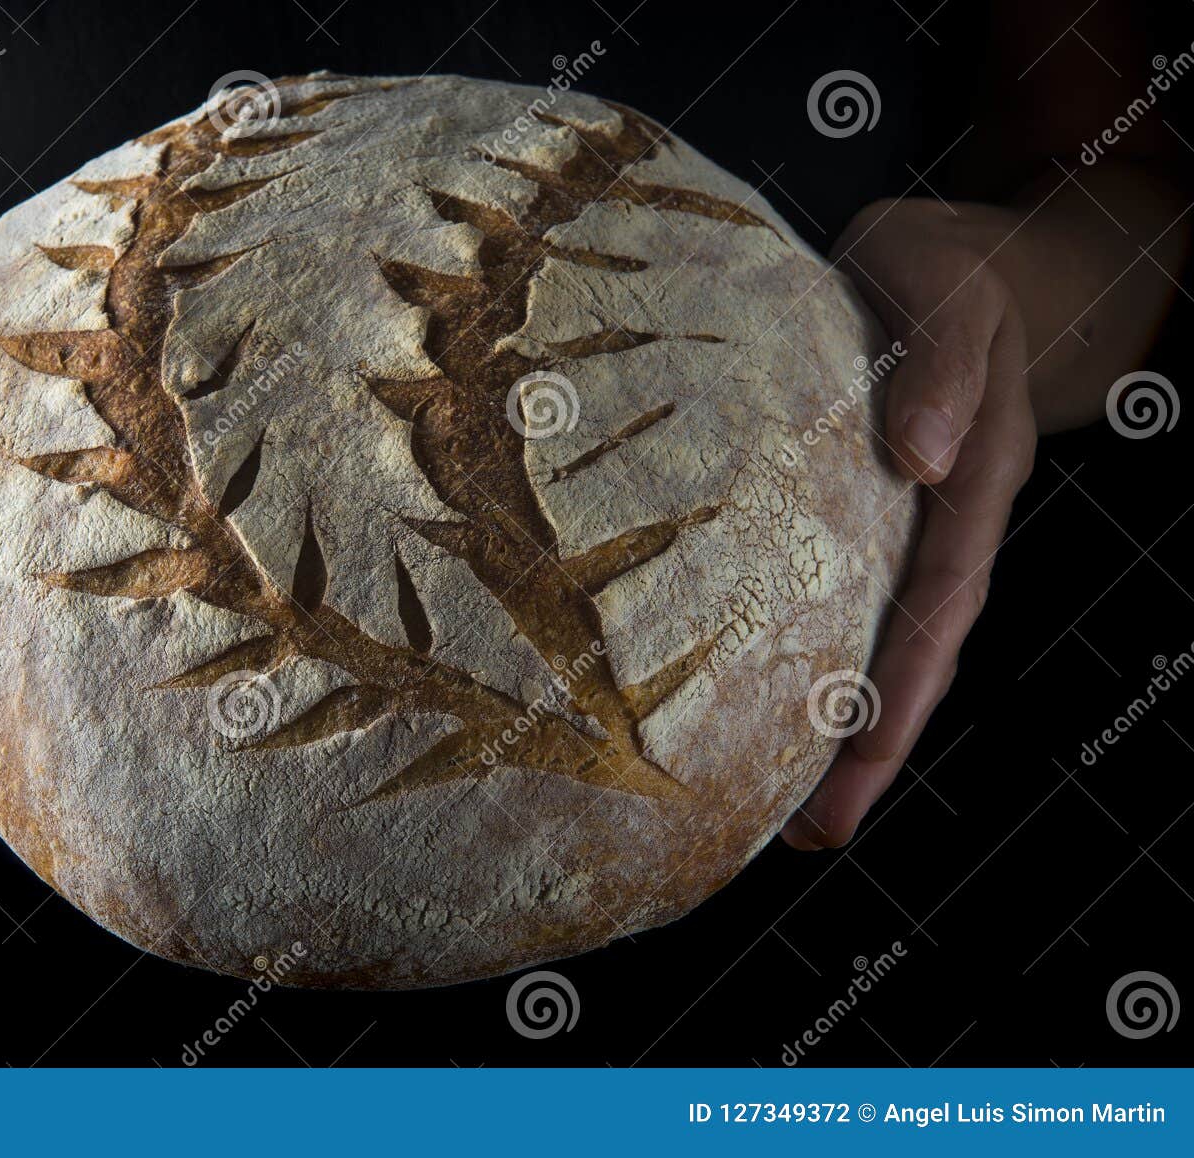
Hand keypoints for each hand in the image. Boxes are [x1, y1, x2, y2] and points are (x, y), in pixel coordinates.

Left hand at [783, 199, 1037, 848]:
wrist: (959, 258)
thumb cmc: (940, 266)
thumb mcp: (938, 279)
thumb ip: (939, 360)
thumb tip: (917, 457)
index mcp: (976, 469)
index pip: (943, 593)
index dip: (905, 680)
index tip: (862, 755)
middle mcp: (951, 513)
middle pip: (923, 646)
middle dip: (876, 742)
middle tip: (819, 832)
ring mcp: (919, 523)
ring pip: (895, 640)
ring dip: (853, 728)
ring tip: (800, 813)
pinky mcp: (875, 517)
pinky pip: (859, 605)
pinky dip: (829, 666)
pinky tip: (781, 713)